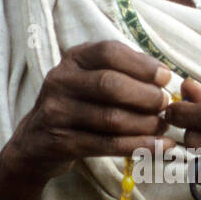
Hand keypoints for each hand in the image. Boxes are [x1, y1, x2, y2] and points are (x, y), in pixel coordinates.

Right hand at [0, 41, 173, 199]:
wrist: (35, 142)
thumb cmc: (76, 106)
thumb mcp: (89, 79)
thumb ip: (121, 72)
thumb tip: (164, 76)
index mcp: (73, 59)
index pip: (109, 52)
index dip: (142, 64)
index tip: (165, 77)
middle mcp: (61, 81)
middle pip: (110, 84)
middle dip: (145, 96)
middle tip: (165, 105)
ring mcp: (57, 112)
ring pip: (110, 118)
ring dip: (145, 124)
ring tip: (163, 127)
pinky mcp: (61, 142)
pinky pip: (107, 145)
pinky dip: (138, 146)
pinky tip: (159, 147)